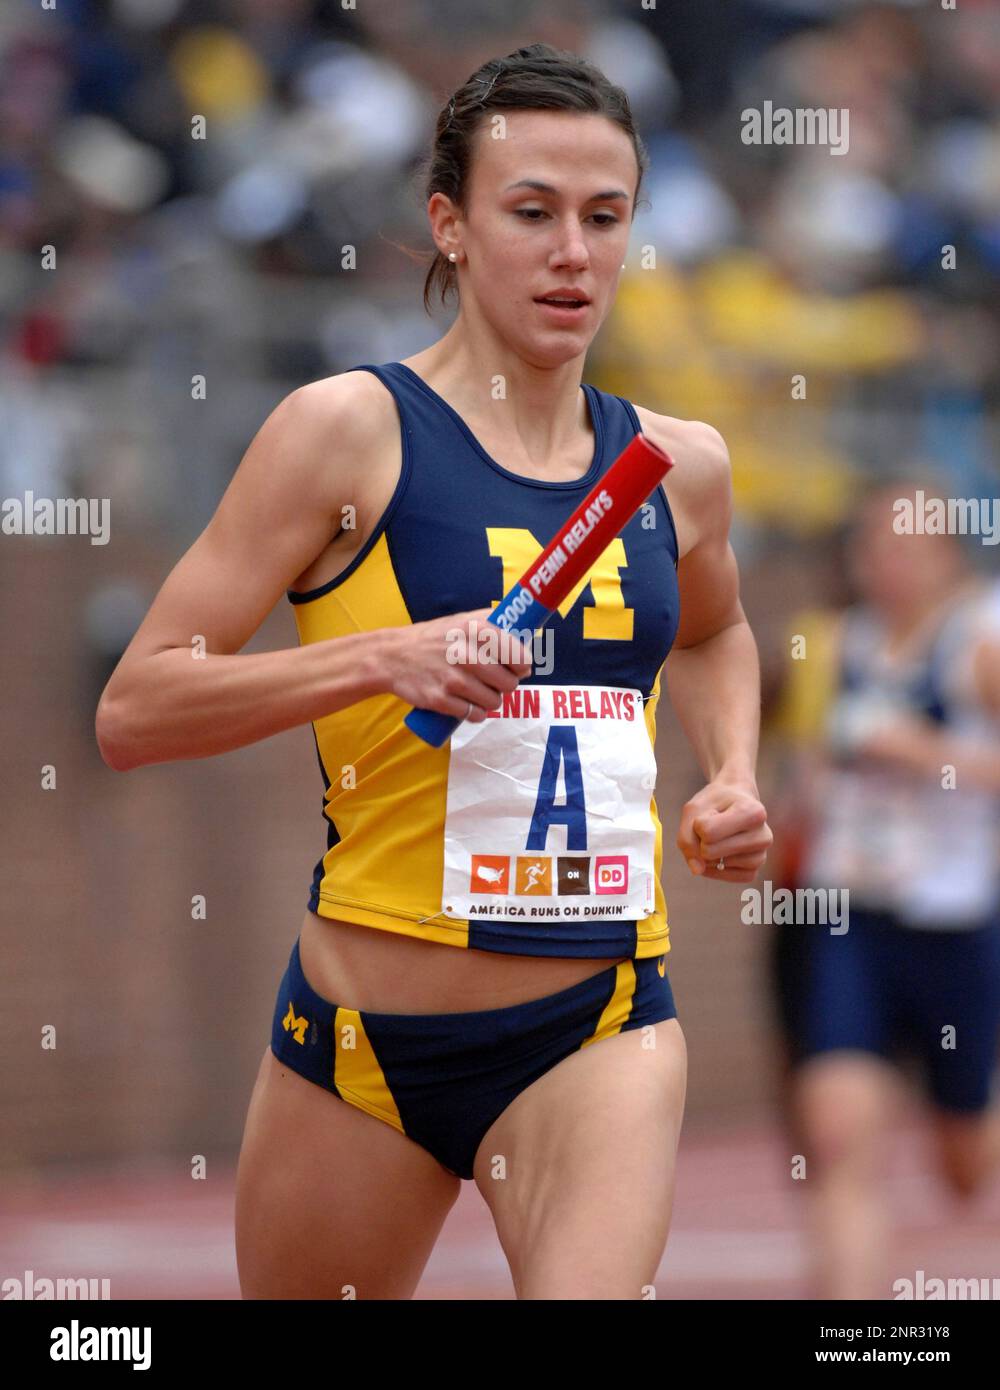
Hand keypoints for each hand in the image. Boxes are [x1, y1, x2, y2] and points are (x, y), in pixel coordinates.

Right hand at [386, 608, 532, 722]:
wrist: (392, 656)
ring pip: (494, 702)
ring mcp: (454, 680)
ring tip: (479, 692)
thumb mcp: (463, 620)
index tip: (516, 667)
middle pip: (509, 683)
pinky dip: (475, 713)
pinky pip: (475, 715)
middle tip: (494, 681)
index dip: (521, 666)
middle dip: (505, 685)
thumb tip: (528, 633)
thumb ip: (493, 624)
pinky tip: (467, 704)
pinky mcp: (441, 700)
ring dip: (490, 701)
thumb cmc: (434, 638)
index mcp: (477, 630)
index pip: (520, 658)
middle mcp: (468, 654)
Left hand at [676, 778, 771, 882]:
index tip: (711, 813)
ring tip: (719, 837)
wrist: (734, 801)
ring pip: (719, 865)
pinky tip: (717, 855)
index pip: (707, 832)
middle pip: (710, 851)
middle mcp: (764, 835)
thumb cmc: (713, 804)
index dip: (698, 824)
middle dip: (701, 841)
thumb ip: (687, 839)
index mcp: (753, 813)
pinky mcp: (755, 870)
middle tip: (714, 825)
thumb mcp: (693, 810)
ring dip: (709, 855)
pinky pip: (729, 877)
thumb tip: (698, 871)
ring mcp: (761, 854)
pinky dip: (716, 870)